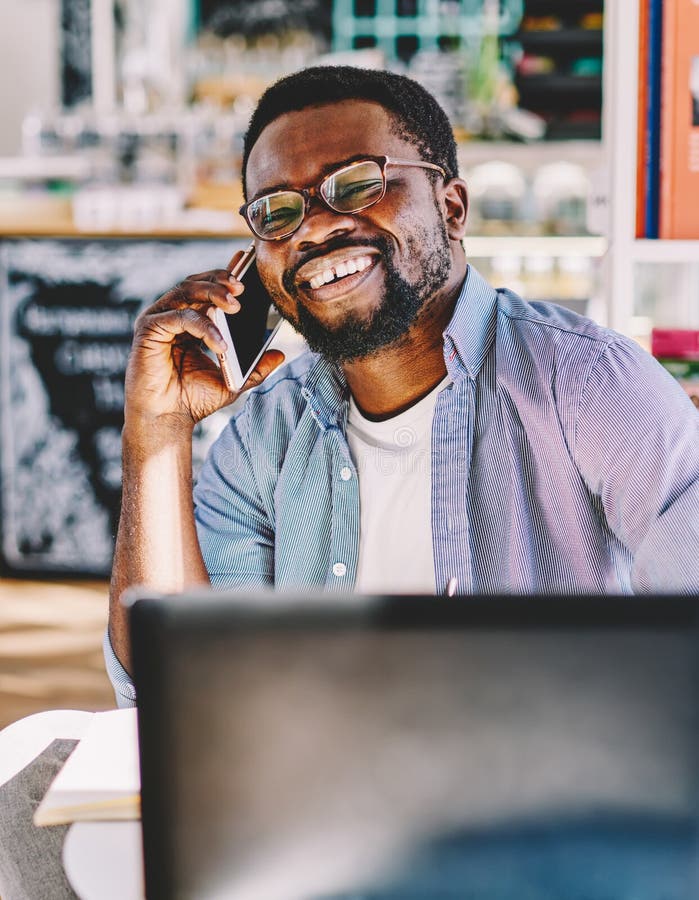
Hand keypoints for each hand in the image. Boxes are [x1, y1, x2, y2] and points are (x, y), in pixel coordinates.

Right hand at [124, 253, 283, 427]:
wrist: (167, 421)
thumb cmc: (192, 400)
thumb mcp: (233, 381)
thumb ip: (255, 367)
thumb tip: (281, 354)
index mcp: (188, 321)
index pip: (207, 289)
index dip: (225, 274)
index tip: (245, 261)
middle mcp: (171, 315)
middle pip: (195, 283)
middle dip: (220, 280)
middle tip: (243, 287)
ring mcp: (157, 320)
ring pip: (185, 291)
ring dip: (212, 293)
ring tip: (236, 305)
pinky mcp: (148, 330)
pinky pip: (179, 318)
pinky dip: (203, 327)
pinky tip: (221, 343)